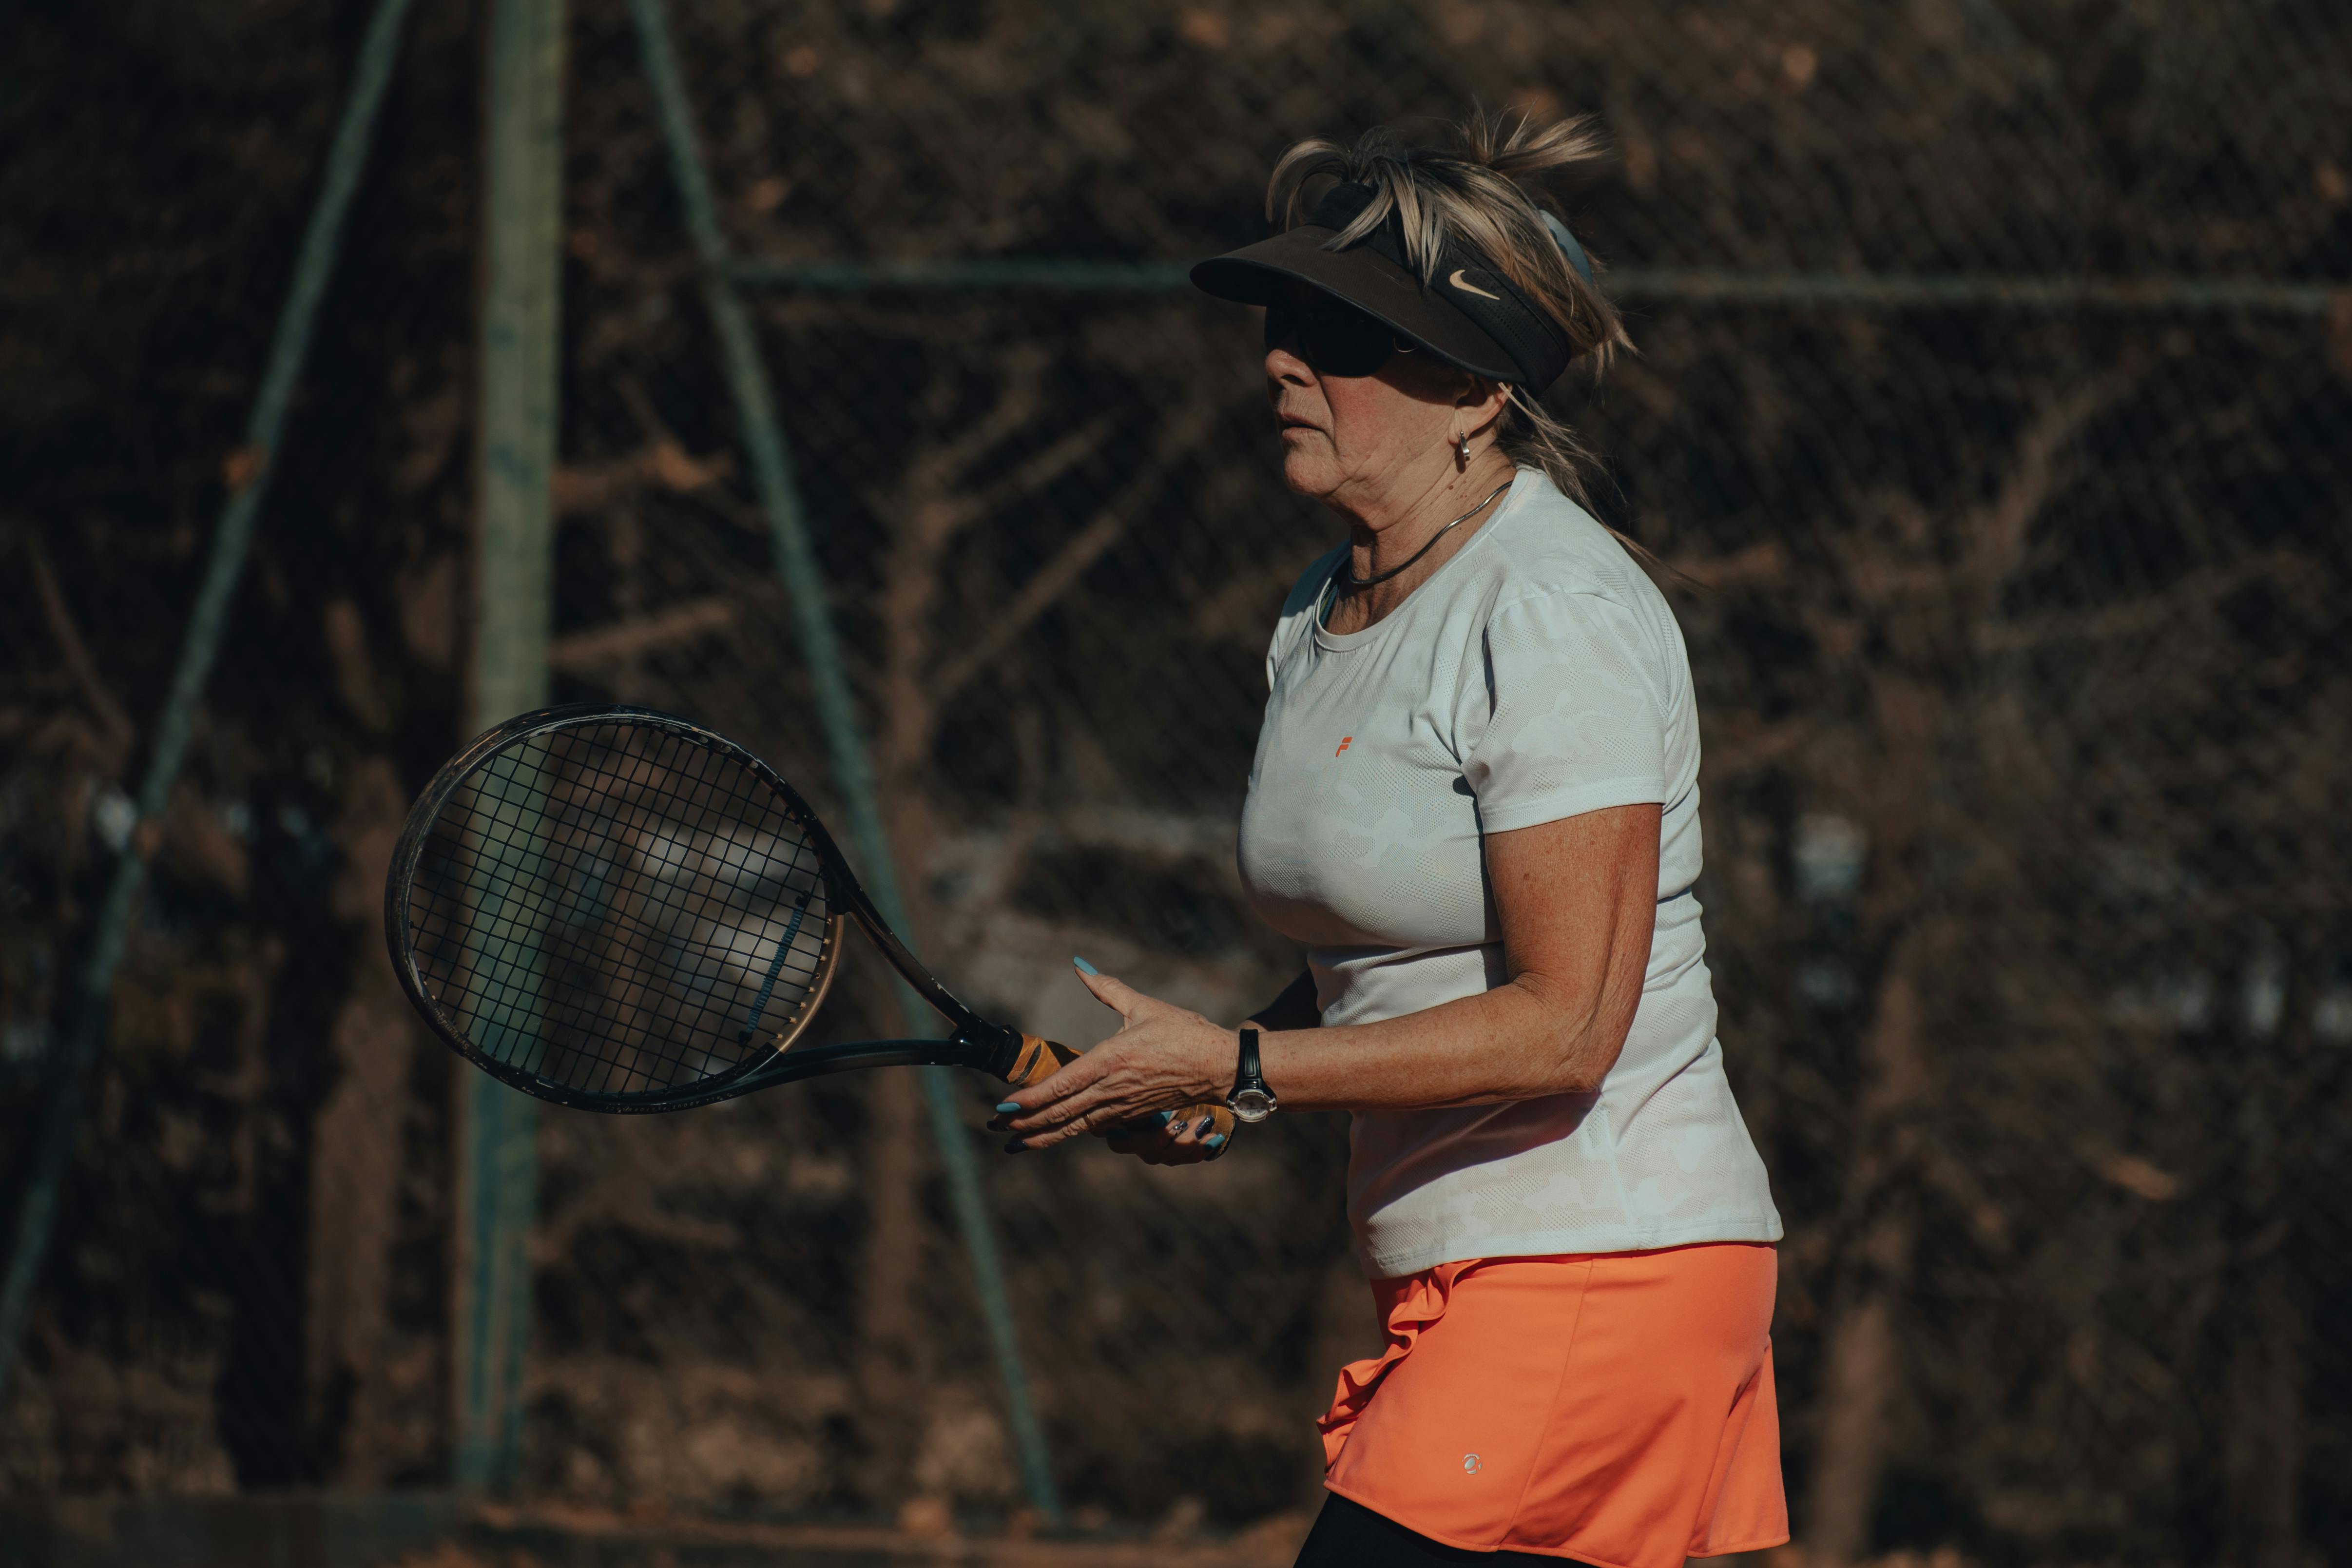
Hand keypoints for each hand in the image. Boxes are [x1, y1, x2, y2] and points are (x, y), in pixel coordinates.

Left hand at [987, 964, 1234, 1153]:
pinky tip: (1057, 1134)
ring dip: (1045, 1134)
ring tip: (1017, 1143)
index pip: (1063, 1083)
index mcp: (1111, 1060)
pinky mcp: (1134, 1114)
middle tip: (997, 1128)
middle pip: (1062, 1111)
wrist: (1220, 1066)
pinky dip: (1072, 1132)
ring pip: (1076, 1125)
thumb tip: (1080, 965)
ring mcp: (1123, 1106)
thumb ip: (1107, 988)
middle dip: (1027, 1122)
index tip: (1006, 1105)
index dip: (1032, 1097)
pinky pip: (1096, 1127)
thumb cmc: (1184, 1033)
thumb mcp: (1143, 1006)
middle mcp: (1113, 1088)